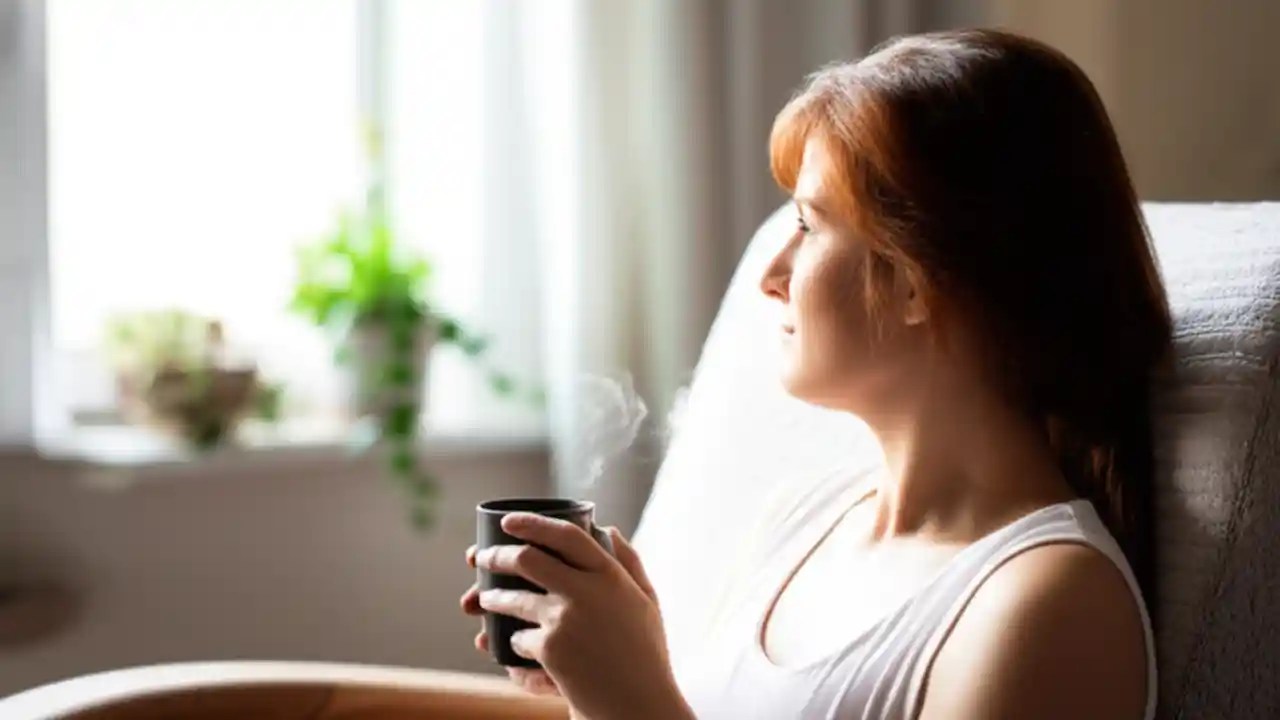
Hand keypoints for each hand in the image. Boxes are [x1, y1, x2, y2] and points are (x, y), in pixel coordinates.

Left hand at [473, 514, 692, 719]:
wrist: (638, 705)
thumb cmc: (645, 656)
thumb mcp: (646, 604)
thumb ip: (628, 563)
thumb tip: (608, 529)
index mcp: (611, 575)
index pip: (566, 534)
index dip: (533, 523)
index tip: (509, 521)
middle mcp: (587, 591)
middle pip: (527, 559)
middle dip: (497, 555)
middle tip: (482, 558)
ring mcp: (566, 619)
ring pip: (511, 598)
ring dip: (491, 598)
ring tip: (485, 600)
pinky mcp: (551, 649)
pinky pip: (518, 639)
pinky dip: (513, 645)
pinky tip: (513, 649)